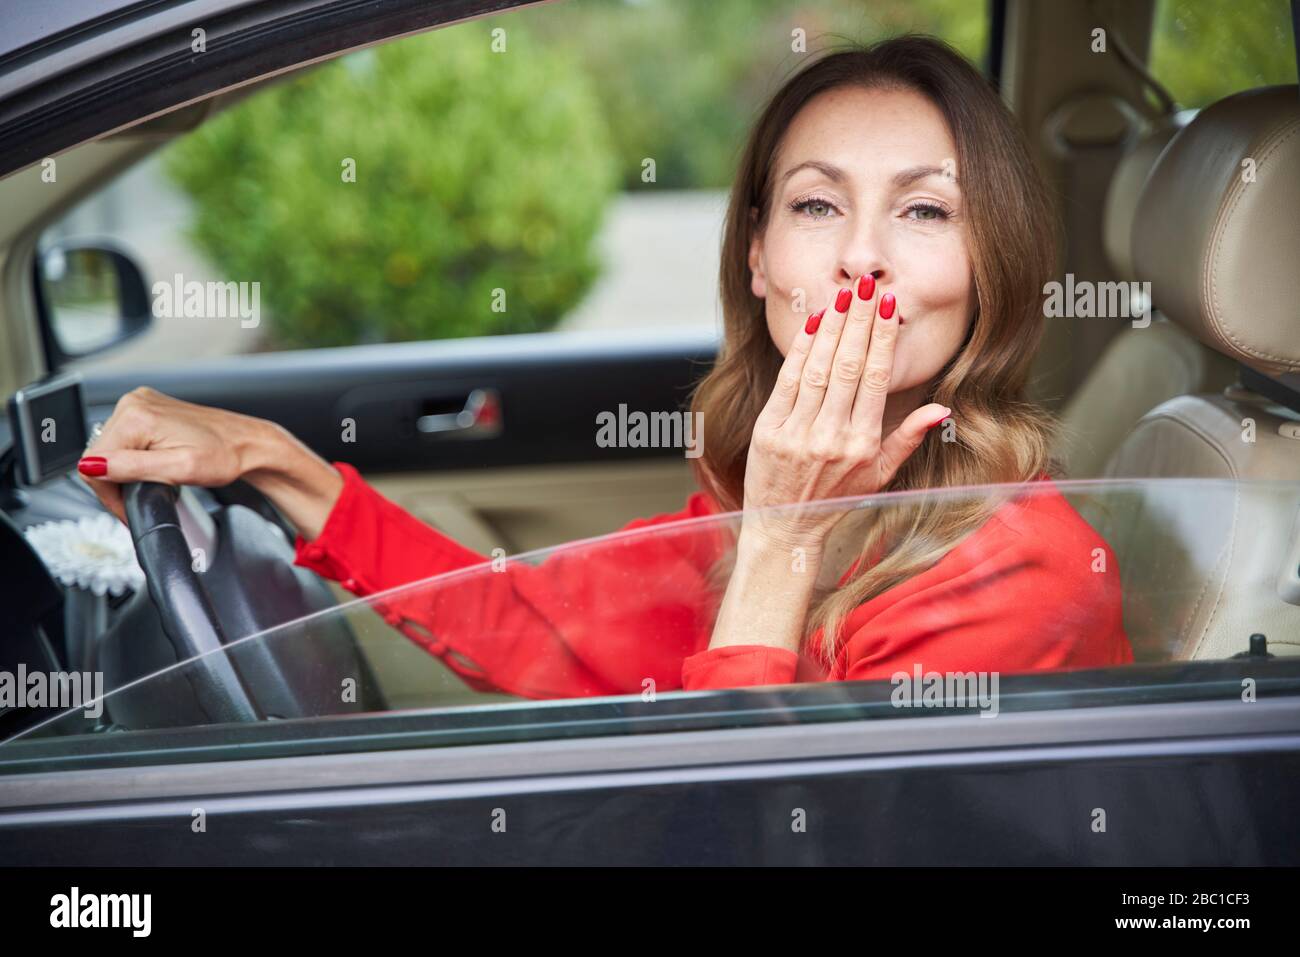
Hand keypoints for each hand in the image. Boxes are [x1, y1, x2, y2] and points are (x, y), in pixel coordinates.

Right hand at [77, 387, 341, 537]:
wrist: (249, 444)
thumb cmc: (225, 456)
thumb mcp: (179, 468)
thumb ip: (132, 467)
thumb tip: (92, 466)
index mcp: (136, 415)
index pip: (94, 461)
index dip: (109, 493)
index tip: (129, 507)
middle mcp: (134, 403)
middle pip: (100, 455)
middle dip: (116, 483)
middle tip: (144, 498)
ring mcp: (140, 403)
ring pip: (111, 449)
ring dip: (124, 472)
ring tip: (153, 482)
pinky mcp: (148, 409)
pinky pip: (125, 440)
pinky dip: (134, 459)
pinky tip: (153, 467)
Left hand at [741, 275, 950, 547]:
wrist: (785, 528)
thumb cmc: (836, 499)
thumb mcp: (880, 475)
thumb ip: (908, 438)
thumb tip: (943, 409)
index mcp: (863, 444)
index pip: (874, 379)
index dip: (881, 339)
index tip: (888, 306)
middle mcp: (831, 437)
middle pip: (846, 366)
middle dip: (858, 320)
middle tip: (866, 285)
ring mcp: (797, 433)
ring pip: (817, 368)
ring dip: (831, 326)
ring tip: (843, 295)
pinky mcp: (768, 430)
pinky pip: (787, 380)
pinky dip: (800, 349)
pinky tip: (813, 323)